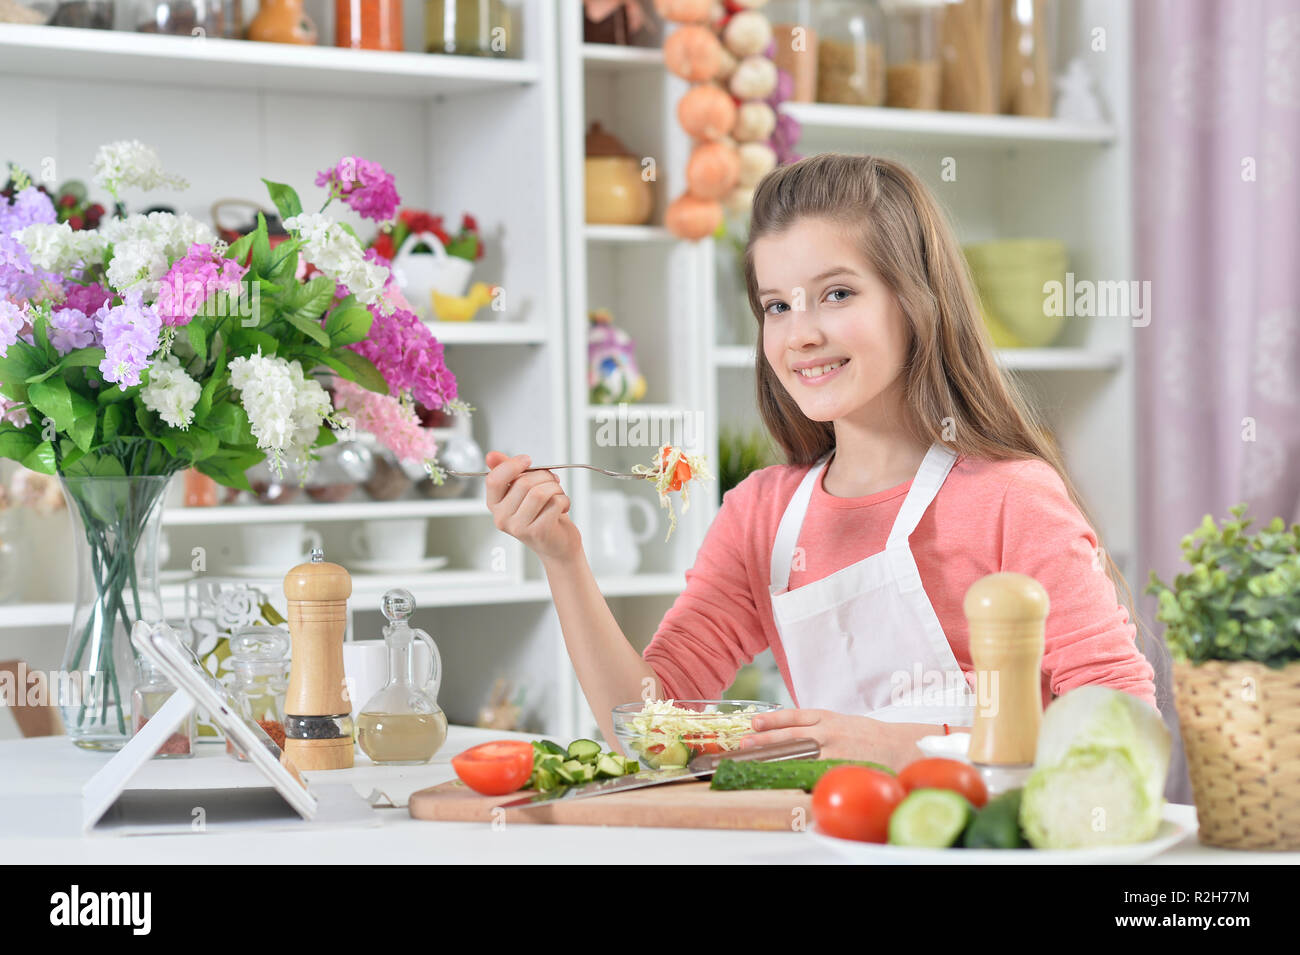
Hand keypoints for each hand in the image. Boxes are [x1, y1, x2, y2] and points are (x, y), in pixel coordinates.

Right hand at [485, 450, 580, 562]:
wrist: (557, 545)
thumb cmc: (541, 515)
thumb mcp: (522, 491)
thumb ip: (508, 472)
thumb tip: (491, 456)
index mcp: (495, 505)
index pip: (494, 480)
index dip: (512, 465)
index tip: (527, 460)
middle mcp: (502, 518)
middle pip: (523, 483)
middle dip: (544, 476)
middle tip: (552, 482)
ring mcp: (519, 527)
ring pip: (540, 492)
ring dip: (555, 488)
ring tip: (557, 495)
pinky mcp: (538, 532)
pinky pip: (554, 503)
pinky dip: (564, 500)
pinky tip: (562, 507)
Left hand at [739, 708, 928, 767]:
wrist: (898, 745)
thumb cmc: (867, 735)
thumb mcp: (841, 722)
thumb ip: (817, 726)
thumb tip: (787, 732)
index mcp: (828, 718)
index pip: (795, 716)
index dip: (772, 719)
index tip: (753, 721)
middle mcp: (829, 732)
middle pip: (791, 735)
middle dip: (765, 739)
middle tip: (744, 742)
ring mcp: (835, 751)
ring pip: (799, 754)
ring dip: (775, 757)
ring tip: (754, 759)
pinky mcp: (842, 768)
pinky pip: (816, 772)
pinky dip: (799, 774)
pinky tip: (783, 777)